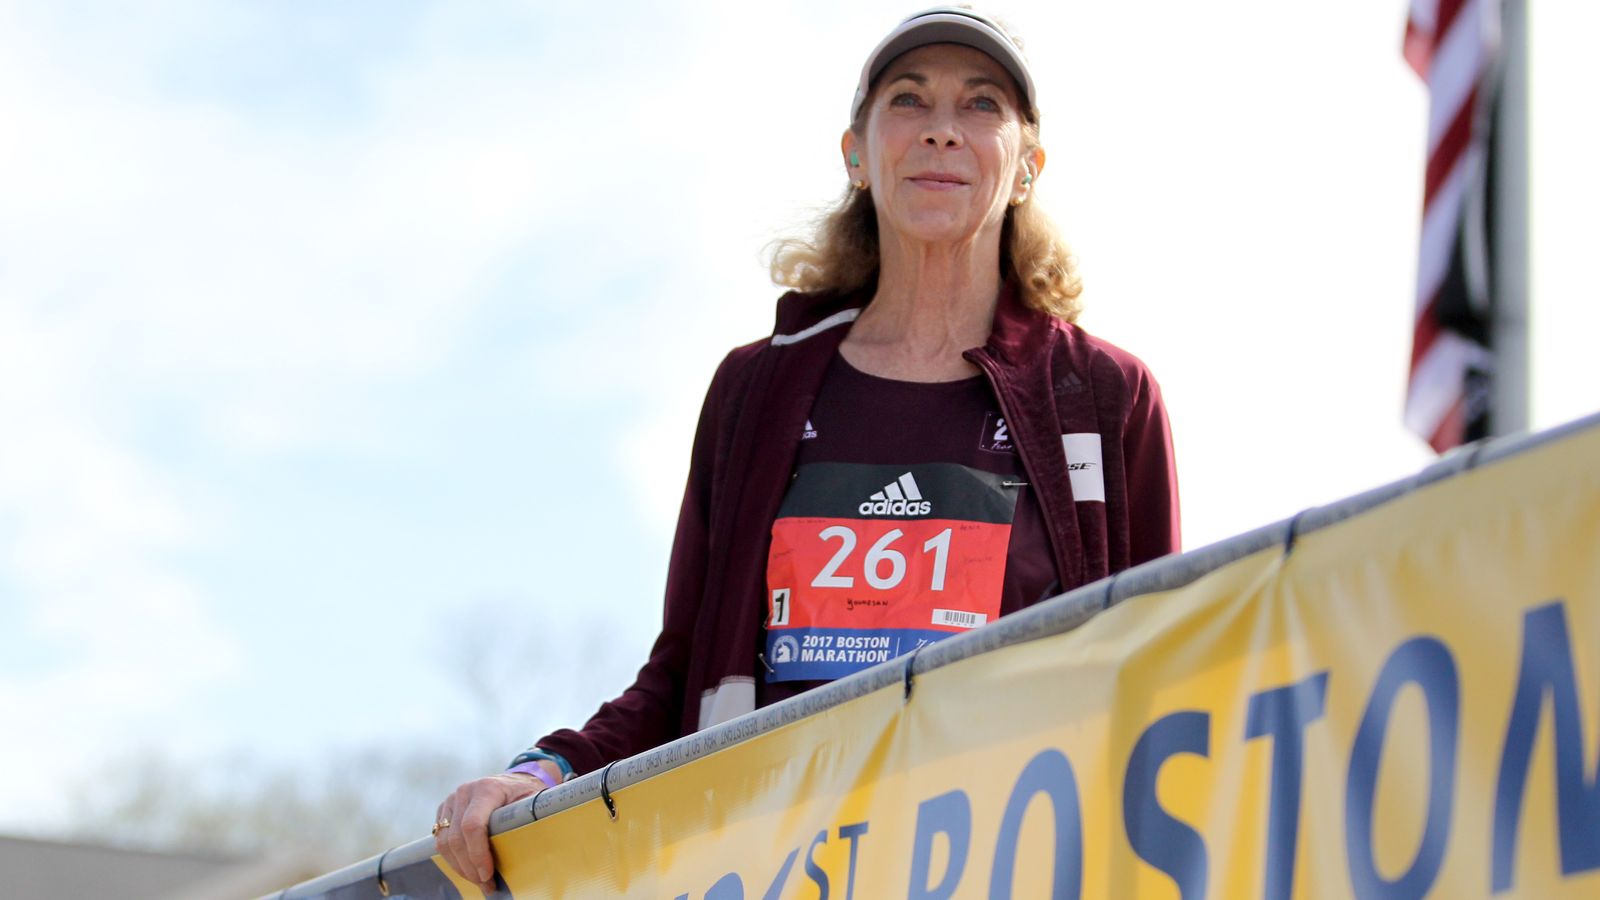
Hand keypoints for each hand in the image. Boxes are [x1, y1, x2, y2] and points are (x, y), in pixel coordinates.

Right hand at [434, 768, 552, 893]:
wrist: (512, 782)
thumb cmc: (524, 795)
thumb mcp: (532, 802)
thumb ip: (528, 820)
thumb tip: (532, 848)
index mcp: (487, 788)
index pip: (473, 825)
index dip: (477, 853)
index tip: (487, 874)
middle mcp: (465, 792)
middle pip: (456, 838)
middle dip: (469, 867)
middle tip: (486, 885)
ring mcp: (452, 800)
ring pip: (444, 842)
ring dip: (460, 867)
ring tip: (478, 881)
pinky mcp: (444, 810)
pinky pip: (440, 840)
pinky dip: (453, 859)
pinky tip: (468, 868)